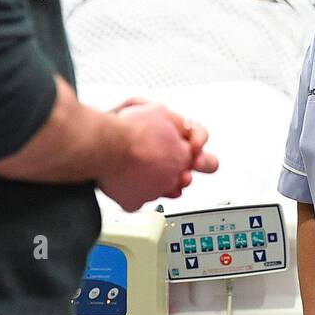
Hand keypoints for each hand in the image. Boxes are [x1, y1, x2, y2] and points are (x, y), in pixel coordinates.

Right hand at [97, 102, 216, 209]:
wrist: (106, 145)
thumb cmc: (131, 128)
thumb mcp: (163, 112)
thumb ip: (180, 125)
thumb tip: (184, 129)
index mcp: (185, 155)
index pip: (207, 162)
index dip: (197, 154)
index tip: (189, 149)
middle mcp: (174, 177)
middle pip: (185, 180)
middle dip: (181, 172)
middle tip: (166, 163)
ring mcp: (155, 191)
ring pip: (162, 190)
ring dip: (155, 180)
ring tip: (141, 166)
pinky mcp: (135, 202)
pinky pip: (138, 198)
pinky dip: (132, 190)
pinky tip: (126, 177)